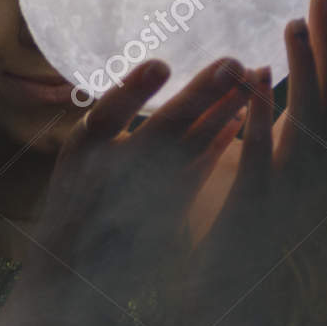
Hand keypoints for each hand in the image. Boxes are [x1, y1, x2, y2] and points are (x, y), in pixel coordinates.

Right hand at [18, 54, 252, 308]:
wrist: (78, 263)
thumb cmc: (79, 193)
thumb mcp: (82, 150)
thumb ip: (114, 113)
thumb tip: (158, 67)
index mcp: (85, 148)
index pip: (111, 112)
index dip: (135, 89)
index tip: (162, 65)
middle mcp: (115, 171)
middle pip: (165, 126)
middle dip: (203, 93)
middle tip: (235, 62)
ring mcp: (144, 194)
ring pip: (193, 147)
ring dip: (223, 114)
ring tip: (249, 81)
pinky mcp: (168, 211)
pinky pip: (201, 171)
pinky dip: (220, 143)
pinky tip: (238, 120)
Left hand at [187, 0, 326, 248]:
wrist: (213, 292)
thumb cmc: (218, 222)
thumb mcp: (232, 157)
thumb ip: (244, 117)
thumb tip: (251, 71)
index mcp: (296, 147)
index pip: (323, 84)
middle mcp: (300, 163)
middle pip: (326, 92)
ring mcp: (282, 185)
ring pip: (303, 120)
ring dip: (303, 70)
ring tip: (294, 24)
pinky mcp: (252, 204)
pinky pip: (259, 153)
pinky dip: (260, 113)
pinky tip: (256, 79)